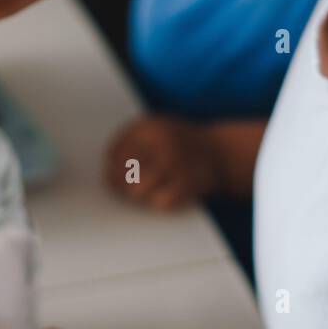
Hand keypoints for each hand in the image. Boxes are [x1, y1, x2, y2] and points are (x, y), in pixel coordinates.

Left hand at [104, 114, 219, 210]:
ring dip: (138, 195)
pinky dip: (159, 202)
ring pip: (136, 191)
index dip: (110, 168)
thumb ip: (130, 139)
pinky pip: (159, 202)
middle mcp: (160, 142)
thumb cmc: (180, 142)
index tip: (113, 175)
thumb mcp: (155, 127)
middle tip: (126, 187)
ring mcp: (175, 162)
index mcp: (149, 126)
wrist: (220, 151)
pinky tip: (166, 193)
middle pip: (121, 173)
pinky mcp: (187, 183)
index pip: (114, 152)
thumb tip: (106, 166)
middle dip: (120, 184)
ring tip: (146, 191)